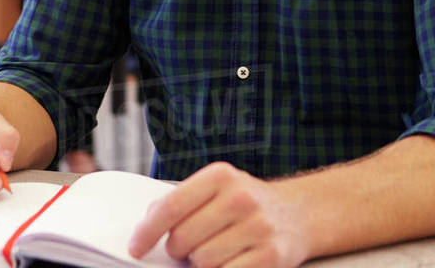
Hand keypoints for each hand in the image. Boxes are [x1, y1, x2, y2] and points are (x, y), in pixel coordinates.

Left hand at [129, 162, 309, 267]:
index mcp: (221, 176)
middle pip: (183, 239)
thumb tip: (147, 223)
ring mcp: (258, 227)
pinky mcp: (271, 257)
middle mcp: (241, 198)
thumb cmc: (246, 203)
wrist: (298, 214)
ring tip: (214, 251)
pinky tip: (226, 262)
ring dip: (200, 263)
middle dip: (178, 249)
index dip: (147, 231)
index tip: (136, 247)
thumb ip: (181, 200)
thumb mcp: (217, 188)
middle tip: (187, 247)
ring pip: (202, 261)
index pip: (171, 206)